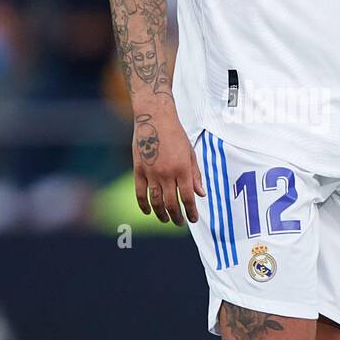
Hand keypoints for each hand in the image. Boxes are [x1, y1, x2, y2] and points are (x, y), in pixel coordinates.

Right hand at [132, 103, 204, 224]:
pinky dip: (144, 205)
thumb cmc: (175, 134)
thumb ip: (195, 175)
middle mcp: (167, 173)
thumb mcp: (190, 153)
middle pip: (171, 203)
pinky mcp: (138, 170)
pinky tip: (148, 211)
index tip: (193, 219)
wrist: (154, 118)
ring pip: (155, 201)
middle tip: (180, 222)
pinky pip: (140, 193)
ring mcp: (151, 172)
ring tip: (166, 219)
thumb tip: (201, 194)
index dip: (191, 212)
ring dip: (161, 214)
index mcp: (182, 169)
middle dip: (177, 216)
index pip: (187, 198)